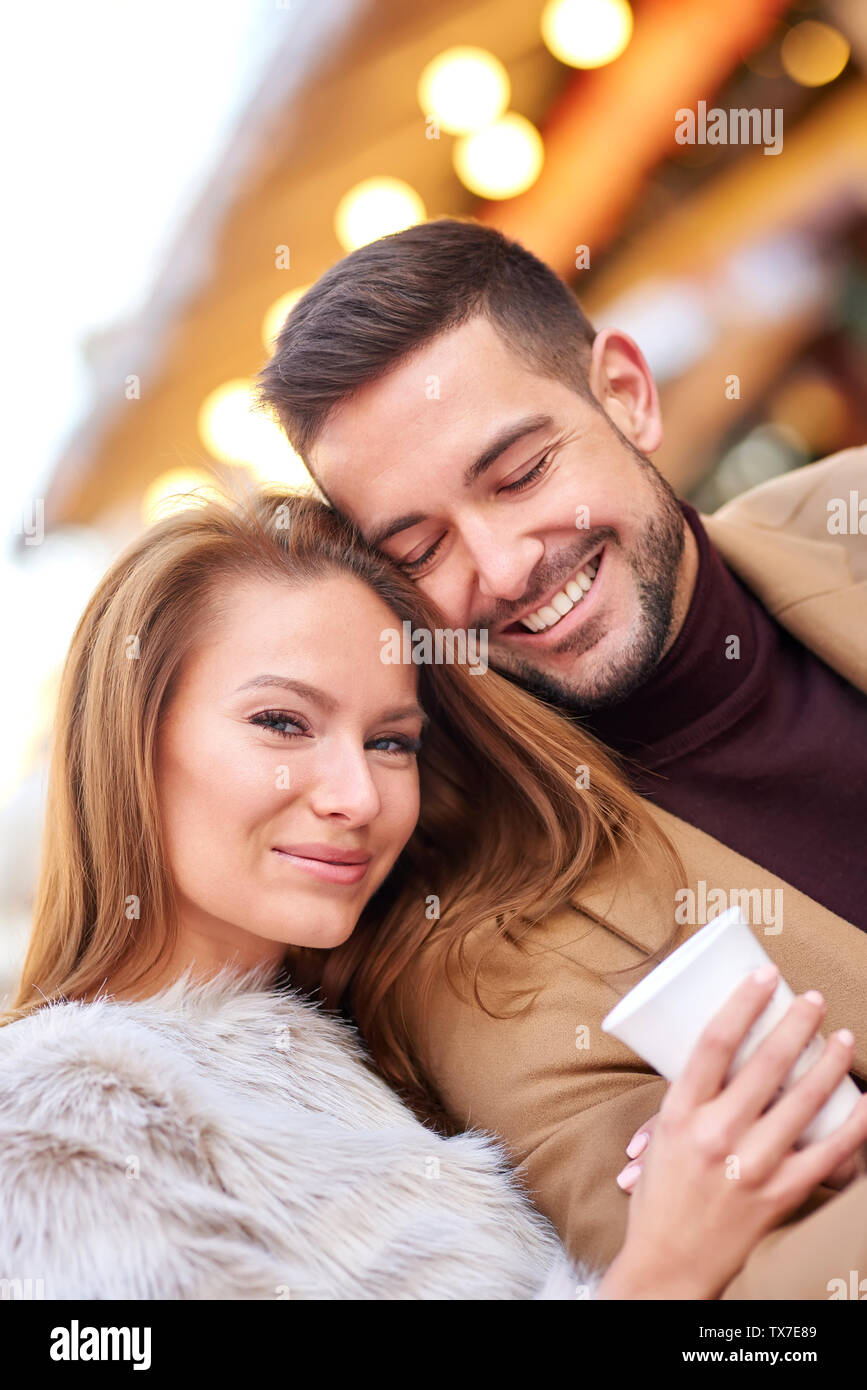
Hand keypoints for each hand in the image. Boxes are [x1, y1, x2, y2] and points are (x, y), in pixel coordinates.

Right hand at [596, 966, 866, 1299]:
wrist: (668, 1265)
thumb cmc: (660, 1197)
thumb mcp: (660, 1137)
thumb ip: (690, 1098)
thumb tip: (718, 1055)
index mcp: (678, 1113)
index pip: (713, 1042)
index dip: (743, 1002)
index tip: (765, 976)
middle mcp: (714, 1134)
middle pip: (765, 1063)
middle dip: (797, 1023)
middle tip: (815, 1000)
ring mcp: (750, 1166)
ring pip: (802, 1101)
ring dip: (829, 1063)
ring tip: (843, 1039)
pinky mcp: (778, 1194)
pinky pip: (828, 1152)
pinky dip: (853, 1123)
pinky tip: (865, 1100)